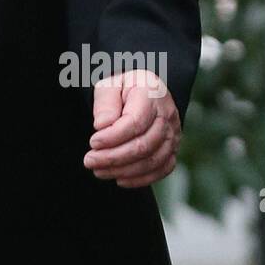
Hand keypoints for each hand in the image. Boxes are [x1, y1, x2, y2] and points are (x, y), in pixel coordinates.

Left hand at [83, 69, 179, 187]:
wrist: (142, 92)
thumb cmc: (121, 89)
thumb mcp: (108, 86)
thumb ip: (105, 103)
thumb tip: (102, 126)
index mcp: (151, 93)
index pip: (135, 122)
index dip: (113, 137)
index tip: (93, 143)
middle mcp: (167, 115)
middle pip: (144, 145)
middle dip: (114, 157)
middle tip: (89, 161)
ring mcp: (174, 133)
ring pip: (153, 160)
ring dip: (124, 170)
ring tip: (99, 170)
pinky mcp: (173, 149)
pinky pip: (163, 169)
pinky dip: (141, 178)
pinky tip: (119, 178)